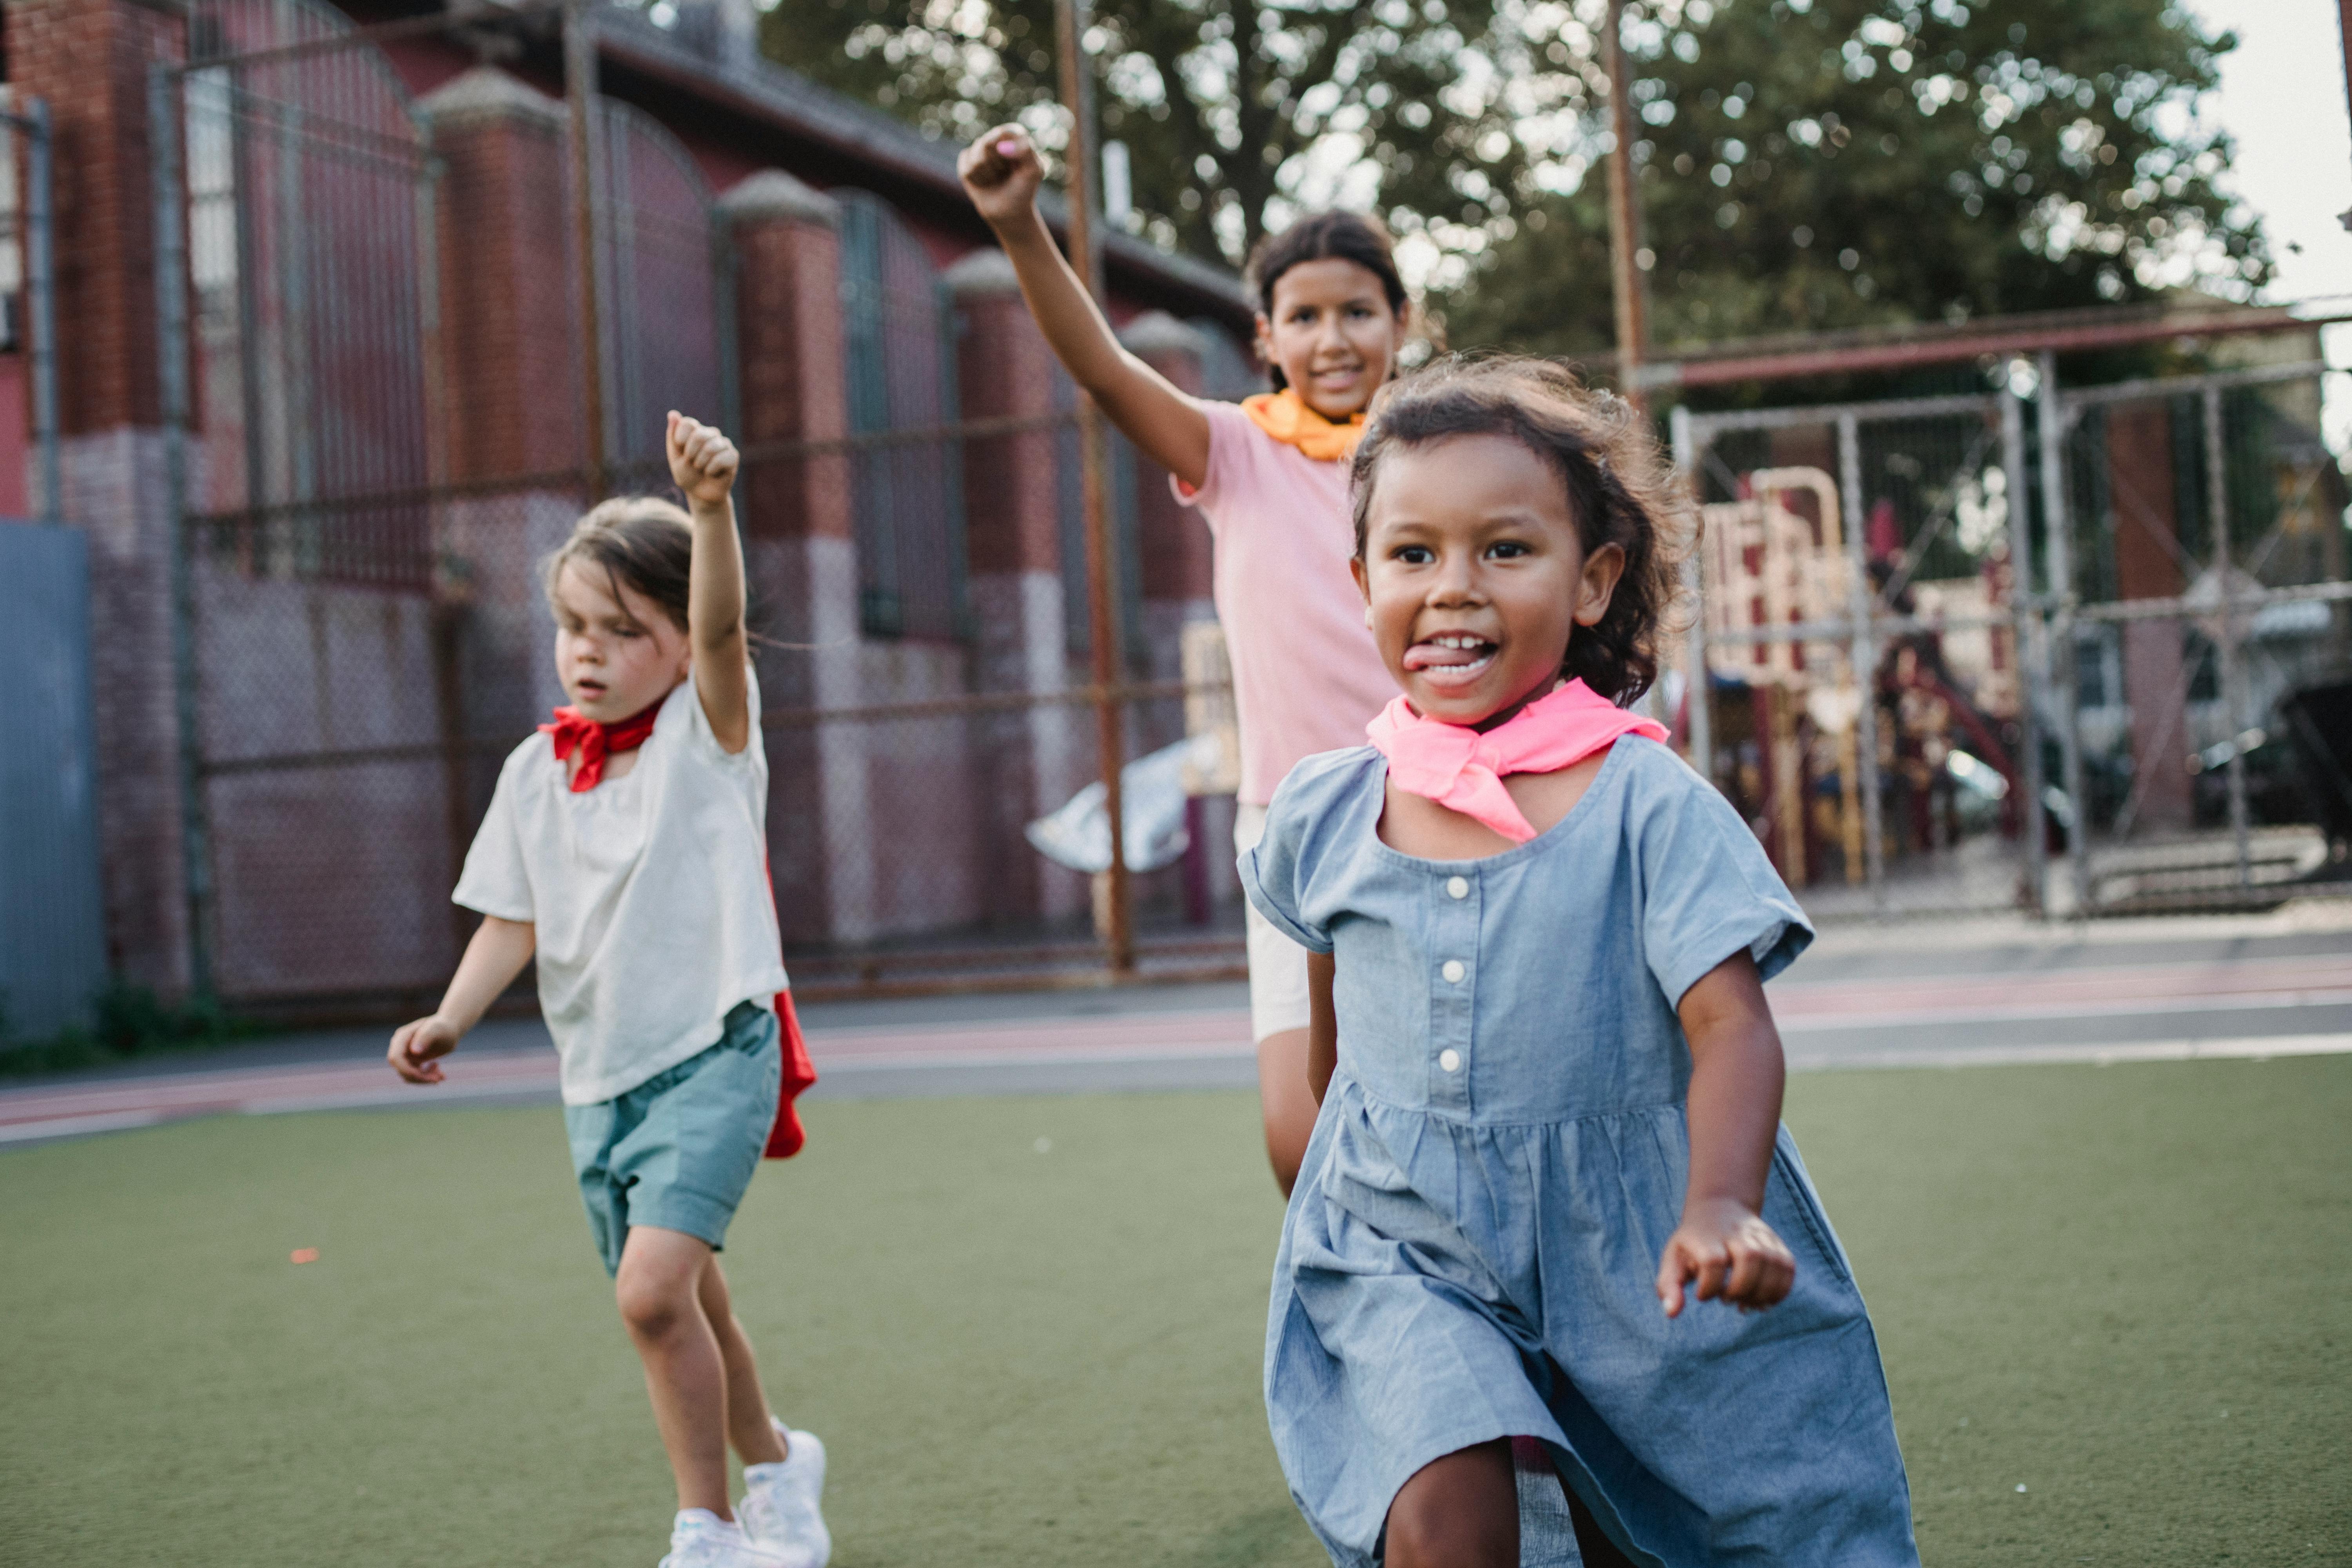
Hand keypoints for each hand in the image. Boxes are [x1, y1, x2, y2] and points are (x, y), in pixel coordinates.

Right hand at [388, 1015, 460, 1084]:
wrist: (449, 1028)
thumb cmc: (444, 1027)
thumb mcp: (437, 1030)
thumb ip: (425, 1037)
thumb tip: (414, 1051)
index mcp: (402, 1037)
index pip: (395, 1058)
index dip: (406, 1070)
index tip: (422, 1076)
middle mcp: (400, 1047)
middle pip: (401, 1069)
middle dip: (419, 1078)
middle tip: (437, 1079)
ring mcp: (405, 1055)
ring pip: (408, 1076)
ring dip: (424, 1079)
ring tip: (441, 1076)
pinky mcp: (412, 1061)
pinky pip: (415, 1075)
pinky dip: (427, 1078)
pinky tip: (441, 1075)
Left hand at [666, 411, 737, 507]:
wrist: (701, 495)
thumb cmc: (687, 475)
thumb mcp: (675, 457)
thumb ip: (672, 435)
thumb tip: (673, 413)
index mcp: (696, 430)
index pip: (688, 424)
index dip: (681, 440)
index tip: (681, 452)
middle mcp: (711, 433)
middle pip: (699, 435)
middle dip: (691, 455)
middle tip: (693, 464)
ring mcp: (723, 444)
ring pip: (710, 448)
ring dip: (701, 464)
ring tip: (702, 469)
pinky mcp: (733, 456)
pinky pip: (721, 459)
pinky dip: (712, 470)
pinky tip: (713, 474)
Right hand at [957, 124, 1044, 226]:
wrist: (1009, 211)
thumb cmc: (1023, 189)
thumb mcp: (1033, 171)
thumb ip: (1026, 151)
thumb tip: (1002, 146)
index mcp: (1012, 135)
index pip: (1004, 132)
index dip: (1008, 150)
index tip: (1014, 165)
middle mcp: (994, 138)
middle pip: (987, 143)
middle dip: (998, 164)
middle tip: (1006, 173)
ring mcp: (978, 150)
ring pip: (976, 159)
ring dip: (988, 175)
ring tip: (996, 179)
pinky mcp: (966, 162)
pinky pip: (967, 168)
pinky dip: (977, 180)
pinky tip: (984, 182)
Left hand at [1655, 1197, 1795, 1317]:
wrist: (1720, 1207)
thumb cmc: (1694, 1243)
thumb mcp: (1673, 1258)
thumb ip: (1669, 1286)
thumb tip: (1671, 1314)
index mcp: (1707, 1236)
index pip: (1712, 1261)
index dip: (1709, 1286)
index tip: (1702, 1296)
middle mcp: (1736, 1233)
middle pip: (1750, 1257)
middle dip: (1740, 1288)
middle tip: (1726, 1300)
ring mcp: (1760, 1236)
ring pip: (1774, 1262)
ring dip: (1762, 1293)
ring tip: (1746, 1304)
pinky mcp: (1777, 1244)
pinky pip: (1788, 1268)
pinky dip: (1780, 1291)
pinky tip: (1763, 1302)